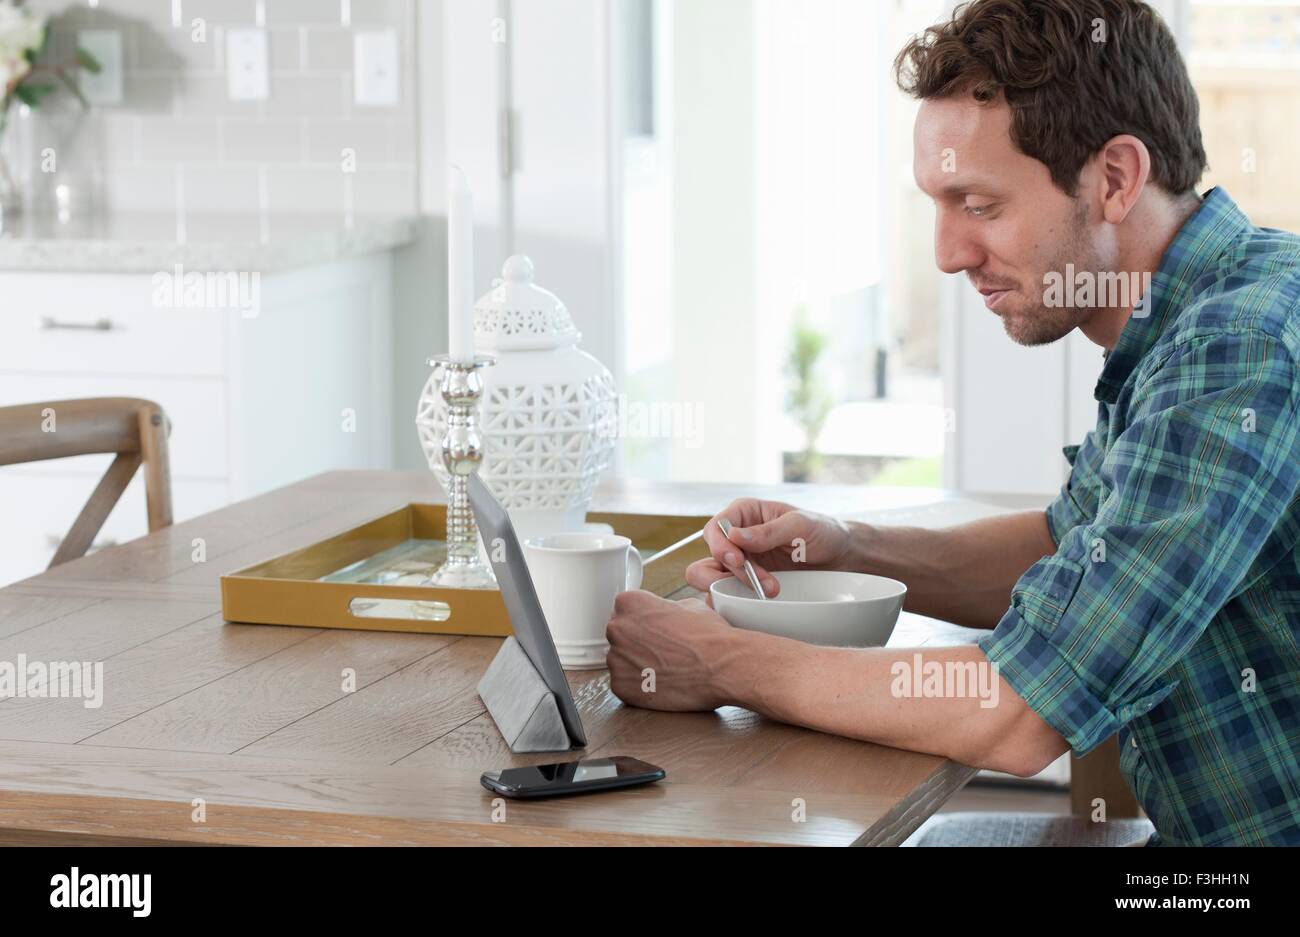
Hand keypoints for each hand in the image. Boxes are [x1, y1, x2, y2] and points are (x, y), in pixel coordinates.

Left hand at [606, 590, 740, 710]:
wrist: (721, 667)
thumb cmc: (709, 637)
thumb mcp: (688, 605)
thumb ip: (663, 607)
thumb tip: (661, 614)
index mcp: (629, 603)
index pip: (624, 609)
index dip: (642, 620)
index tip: (653, 630)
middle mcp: (617, 629)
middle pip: (619, 635)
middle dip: (636, 642)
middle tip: (662, 650)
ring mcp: (616, 660)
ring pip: (620, 661)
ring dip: (636, 664)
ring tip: (664, 668)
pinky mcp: (621, 687)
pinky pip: (624, 684)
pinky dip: (639, 686)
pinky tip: (660, 682)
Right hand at [685, 498, 853, 599]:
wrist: (840, 556)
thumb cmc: (822, 531)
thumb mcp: (800, 525)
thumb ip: (768, 531)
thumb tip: (735, 537)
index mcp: (744, 513)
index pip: (715, 528)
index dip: (720, 546)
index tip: (738, 560)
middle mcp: (737, 537)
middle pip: (711, 556)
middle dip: (730, 572)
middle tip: (759, 582)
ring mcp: (741, 561)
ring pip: (714, 578)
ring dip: (735, 589)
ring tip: (771, 591)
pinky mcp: (748, 582)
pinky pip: (728, 593)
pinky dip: (735, 600)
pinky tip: (756, 603)